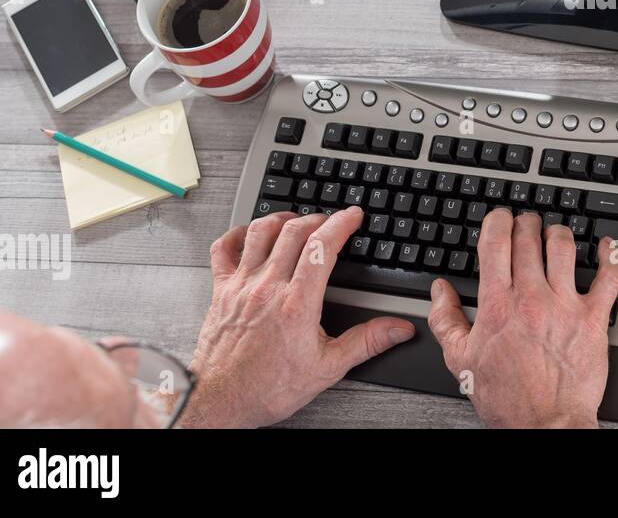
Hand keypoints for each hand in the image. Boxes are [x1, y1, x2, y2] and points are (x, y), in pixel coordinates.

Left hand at [180, 207, 414, 427]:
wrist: (221, 401)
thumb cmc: (267, 387)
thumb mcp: (327, 368)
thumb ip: (366, 342)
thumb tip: (397, 329)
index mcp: (296, 304)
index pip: (322, 247)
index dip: (341, 224)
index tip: (353, 216)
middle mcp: (267, 288)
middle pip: (293, 232)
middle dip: (317, 218)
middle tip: (330, 221)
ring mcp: (241, 286)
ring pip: (259, 232)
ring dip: (281, 219)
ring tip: (296, 221)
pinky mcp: (220, 291)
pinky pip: (223, 248)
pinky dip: (236, 233)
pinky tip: (248, 234)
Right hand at [427, 208, 617, 427]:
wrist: (545, 425)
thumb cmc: (508, 398)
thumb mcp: (461, 361)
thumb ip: (445, 320)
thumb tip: (440, 291)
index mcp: (499, 305)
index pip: (497, 242)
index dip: (498, 220)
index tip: (500, 218)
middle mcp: (533, 298)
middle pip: (530, 238)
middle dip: (526, 223)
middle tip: (526, 224)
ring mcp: (566, 306)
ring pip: (564, 247)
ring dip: (558, 232)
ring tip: (555, 234)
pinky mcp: (595, 319)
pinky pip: (610, 277)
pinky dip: (611, 255)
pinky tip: (607, 245)